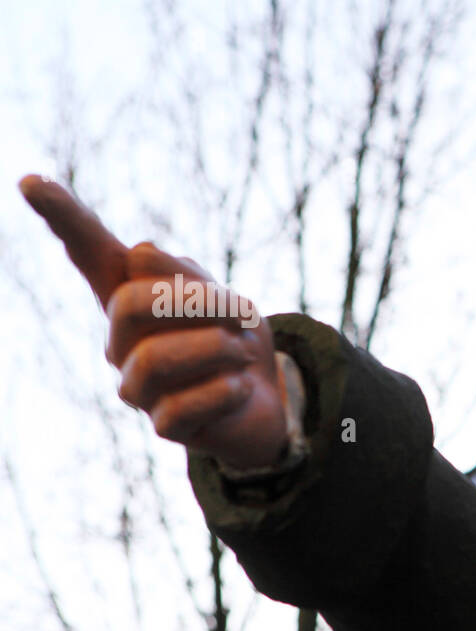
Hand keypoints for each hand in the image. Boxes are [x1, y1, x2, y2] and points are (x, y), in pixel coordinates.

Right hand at [19, 175, 290, 470]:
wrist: (266, 401)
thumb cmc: (237, 340)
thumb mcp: (227, 300)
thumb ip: (189, 279)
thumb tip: (139, 254)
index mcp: (133, 298)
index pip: (91, 254)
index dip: (65, 218)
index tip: (31, 181)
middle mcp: (122, 342)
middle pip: (129, 304)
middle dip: (195, 303)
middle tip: (243, 312)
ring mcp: (137, 388)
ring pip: (155, 360)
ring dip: (216, 349)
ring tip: (246, 351)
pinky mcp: (164, 427)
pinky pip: (184, 406)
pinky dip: (226, 391)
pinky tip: (241, 386)